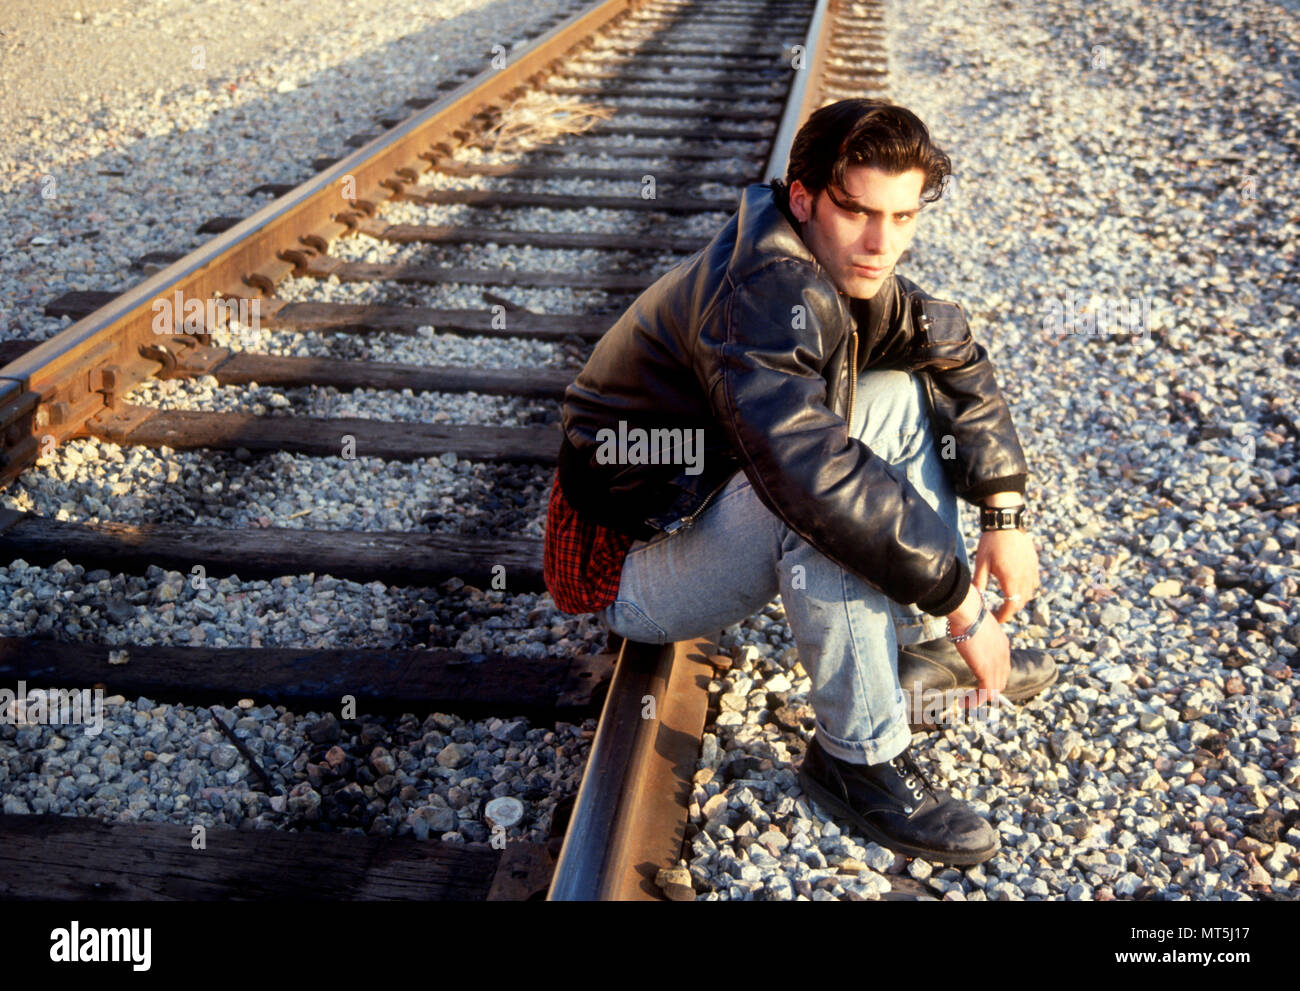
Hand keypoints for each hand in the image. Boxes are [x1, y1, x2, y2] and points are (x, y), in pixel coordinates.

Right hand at [946, 585, 1009, 703]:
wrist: (968, 613)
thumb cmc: (967, 613)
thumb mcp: (975, 624)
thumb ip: (974, 632)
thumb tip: (961, 628)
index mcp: (1002, 644)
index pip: (1002, 667)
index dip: (993, 676)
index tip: (979, 680)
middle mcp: (1004, 656)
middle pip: (1001, 680)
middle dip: (989, 689)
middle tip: (973, 693)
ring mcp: (997, 664)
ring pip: (995, 689)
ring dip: (982, 698)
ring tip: (967, 700)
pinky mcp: (987, 671)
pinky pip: (986, 692)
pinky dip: (976, 701)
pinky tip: (965, 702)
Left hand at [973, 528, 1039, 622]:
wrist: (1006, 523)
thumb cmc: (991, 542)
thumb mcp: (981, 563)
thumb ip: (979, 582)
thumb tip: (975, 598)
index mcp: (1011, 579)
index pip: (1011, 606)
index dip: (1003, 616)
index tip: (995, 619)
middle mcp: (1025, 577)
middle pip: (1021, 602)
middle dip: (1010, 610)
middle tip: (998, 611)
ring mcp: (1032, 570)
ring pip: (1029, 593)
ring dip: (1019, 600)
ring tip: (1006, 600)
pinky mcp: (1034, 564)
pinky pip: (1034, 583)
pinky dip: (1027, 589)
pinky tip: (1017, 586)